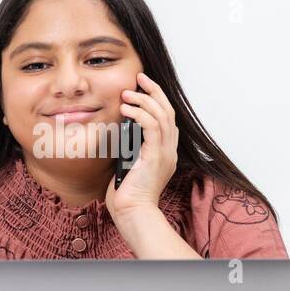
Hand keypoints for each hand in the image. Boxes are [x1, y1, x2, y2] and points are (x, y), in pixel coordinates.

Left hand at [105, 70, 178, 224]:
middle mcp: (170, 150)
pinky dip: (139, 113)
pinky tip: (126, 109)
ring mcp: (165, 153)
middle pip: (168, 110)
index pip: (166, 117)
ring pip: (162, 114)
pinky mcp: (156, 156)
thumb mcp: (128, 163)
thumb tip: (119, 130)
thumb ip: (129, 146)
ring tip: (127, 94)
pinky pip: (152, 126)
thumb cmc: (126, 194)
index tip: (141, 87)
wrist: (132, 212)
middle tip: (139, 78)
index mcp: (165, 152)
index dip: (156, 98)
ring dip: (144, 100)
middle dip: (154, 90)